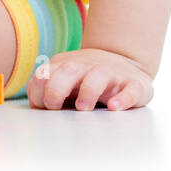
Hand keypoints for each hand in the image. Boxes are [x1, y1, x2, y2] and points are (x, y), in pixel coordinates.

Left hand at [26, 48, 153, 110]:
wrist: (124, 61)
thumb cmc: (85, 80)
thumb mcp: (63, 81)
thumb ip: (46, 91)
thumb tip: (36, 109)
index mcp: (65, 67)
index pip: (44, 75)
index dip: (39, 92)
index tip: (44, 107)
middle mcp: (87, 68)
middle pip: (67, 70)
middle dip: (56, 88)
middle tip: (55, 107)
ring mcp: (111, 74)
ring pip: (98, 76)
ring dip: (88, 91)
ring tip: (83, 107)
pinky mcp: (134, 84)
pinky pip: (131, 89)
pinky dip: (123, 98)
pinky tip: (114, 107)